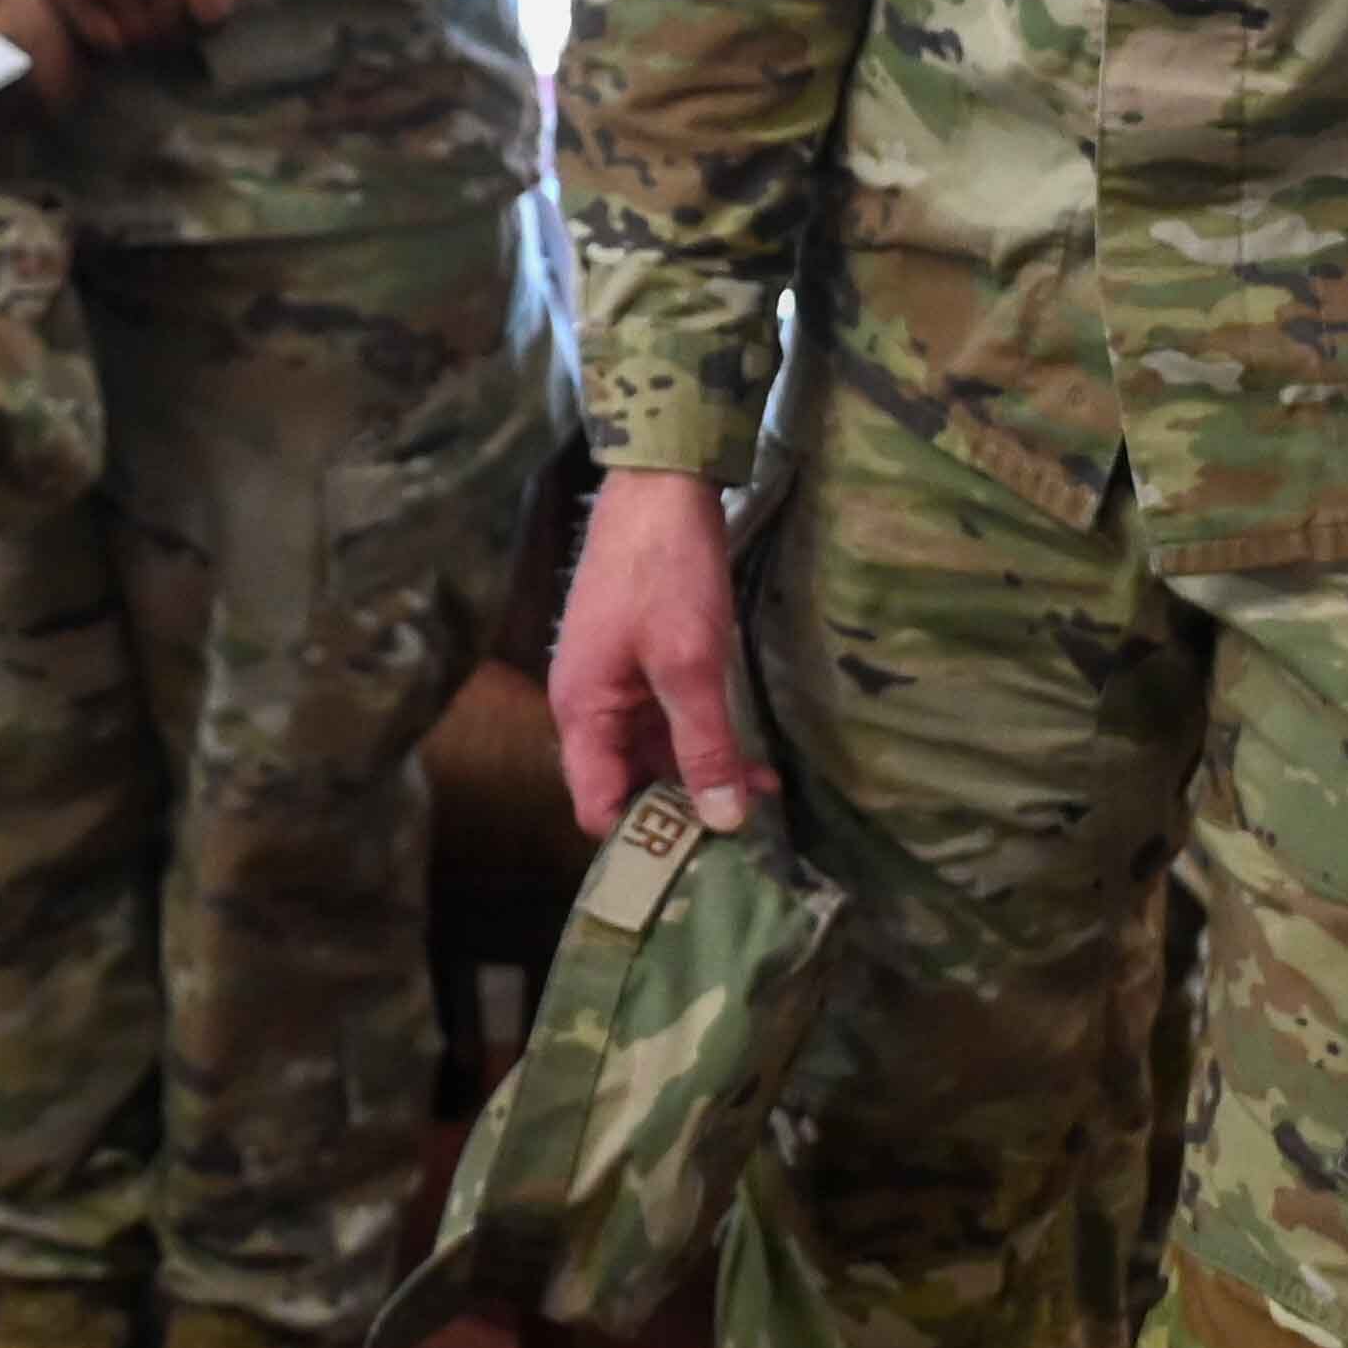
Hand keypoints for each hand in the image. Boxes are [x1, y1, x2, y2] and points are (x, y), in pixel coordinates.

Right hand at [0, 0, 285, 61]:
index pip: (215, 7)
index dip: (208, 17)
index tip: (194, 10)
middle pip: (176, 28)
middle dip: (172, 30)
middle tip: (158, 18)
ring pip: (140, 38)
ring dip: (140, 38)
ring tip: (133, 19)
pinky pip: (103, 38)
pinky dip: (108, 39)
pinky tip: (105, 18)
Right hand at [553, 465, 765, 837]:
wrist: (662, 483)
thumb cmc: (666, 571)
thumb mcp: (691, 664)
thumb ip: (705, 746)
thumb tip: (722, 822)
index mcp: (583, 711)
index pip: (597, 806)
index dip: (642, 841)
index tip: (701, 864)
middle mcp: (589, 705)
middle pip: (626, 784)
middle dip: (683, 812)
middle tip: (749, 837)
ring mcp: (613, 682)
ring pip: (651, 755)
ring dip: (700, 777)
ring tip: (764, 799)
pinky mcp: (639, 662)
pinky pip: (664, 722)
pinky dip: (701, 742)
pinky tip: (749, 758)